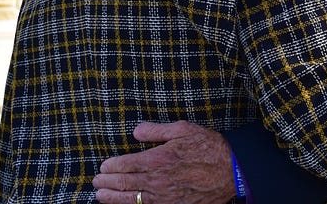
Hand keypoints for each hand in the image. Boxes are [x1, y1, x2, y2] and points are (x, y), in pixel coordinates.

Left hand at [93, 121, 234, 203]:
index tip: (104, 165)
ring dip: (111, 197)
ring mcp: (163, 196)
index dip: (111, 165)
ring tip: (100, 195)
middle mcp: (156, 180)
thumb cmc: (209, 147)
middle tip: (96, 181)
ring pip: (130, 199)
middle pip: (123, 183)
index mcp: (157, 159)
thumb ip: (156, 130)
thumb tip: (136, 132)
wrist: (231, 171)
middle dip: (106, 182)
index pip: (125, 164)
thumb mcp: (183, 129)